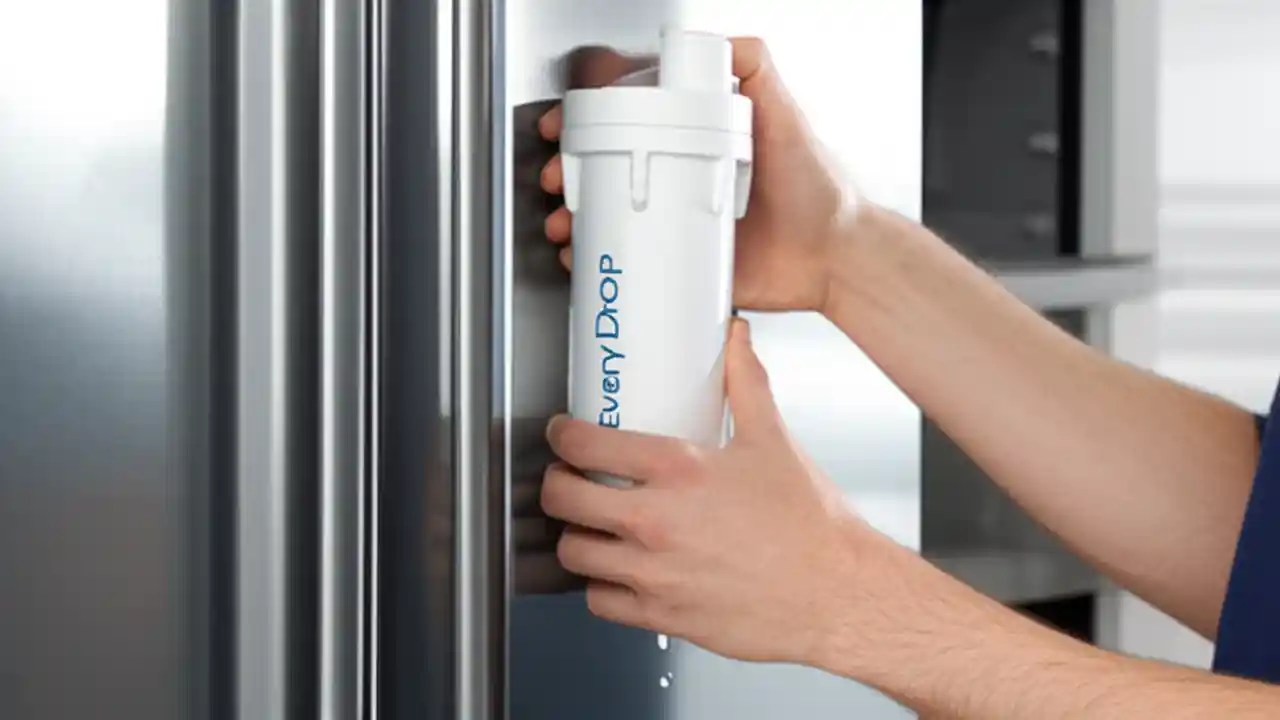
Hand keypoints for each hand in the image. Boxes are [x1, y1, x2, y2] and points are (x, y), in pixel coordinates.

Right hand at [538, 38, 857, 312]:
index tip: (565, 129)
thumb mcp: (787, 118)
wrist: (835, 257)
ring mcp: (680, 225)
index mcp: (698, 142)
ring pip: (611, 219)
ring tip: (566, 226)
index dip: (590, 126)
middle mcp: (684, 181)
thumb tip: (723, 40)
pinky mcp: (684, 265)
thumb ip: (758, 72)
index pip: (632, 125)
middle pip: (610, 172)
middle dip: (572, 175)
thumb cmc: (818, 190)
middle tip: (560, 180)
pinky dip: (599, 260)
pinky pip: (632, 263)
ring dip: (575, 221)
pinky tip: (582, 257)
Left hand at [540, 319, 904, 664]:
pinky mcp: (662, 614)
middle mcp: (657, 521)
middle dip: (557, 485)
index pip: (585, 445)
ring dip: (575, 535)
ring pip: (573, 552)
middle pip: (562, 498)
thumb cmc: (810, 525)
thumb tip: (736, 339)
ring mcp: (654, 572)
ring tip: (590, 525)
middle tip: (567, 480)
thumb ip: (747, 383)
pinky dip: (600, 586)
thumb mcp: (774, 441)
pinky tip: (616, 571)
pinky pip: (599, 601)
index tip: (563, 435)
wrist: (837, 594)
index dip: (562, 436)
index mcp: (679, 470)